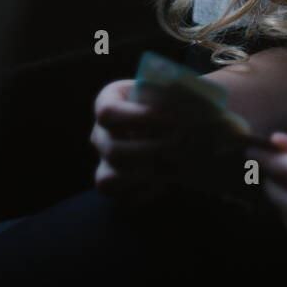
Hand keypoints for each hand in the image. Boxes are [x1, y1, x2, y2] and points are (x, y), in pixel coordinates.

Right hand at [91, 78, 250, 205]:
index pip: (107, 112)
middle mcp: (101, 133)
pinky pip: (125, 198)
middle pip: (111, 149)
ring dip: (144, 175)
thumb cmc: (178, 101)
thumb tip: (179, 94)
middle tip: (181, 141)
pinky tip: (169, 178)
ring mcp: (106, 162)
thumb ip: (176, 88)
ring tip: (172, 162)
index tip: (172, 116)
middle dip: (151, 147)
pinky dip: (149, 192)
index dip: (138, 117)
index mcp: (108, 101)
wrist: (186, 124)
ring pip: (108, 180)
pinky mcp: (120, 186)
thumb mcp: (177, 88)